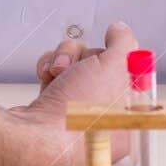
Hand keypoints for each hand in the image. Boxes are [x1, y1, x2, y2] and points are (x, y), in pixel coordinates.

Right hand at [7, 22, 136, 165]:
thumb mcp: (115, 68)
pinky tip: (45, 76)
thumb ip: (124, 42)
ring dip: (62, 59)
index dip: (117, 56)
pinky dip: (48, 68)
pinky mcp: (54, 105)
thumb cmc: (78, 112)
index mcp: (129, 111)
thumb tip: (120, 29)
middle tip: (77, 69)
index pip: (130, 70)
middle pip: (99, 60)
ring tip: (56, 74)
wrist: (35, 136)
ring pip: (74, 62)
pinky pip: (54, 72)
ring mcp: (77, 109)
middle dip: (83, 56)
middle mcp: (105, 112)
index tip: (110, 48)